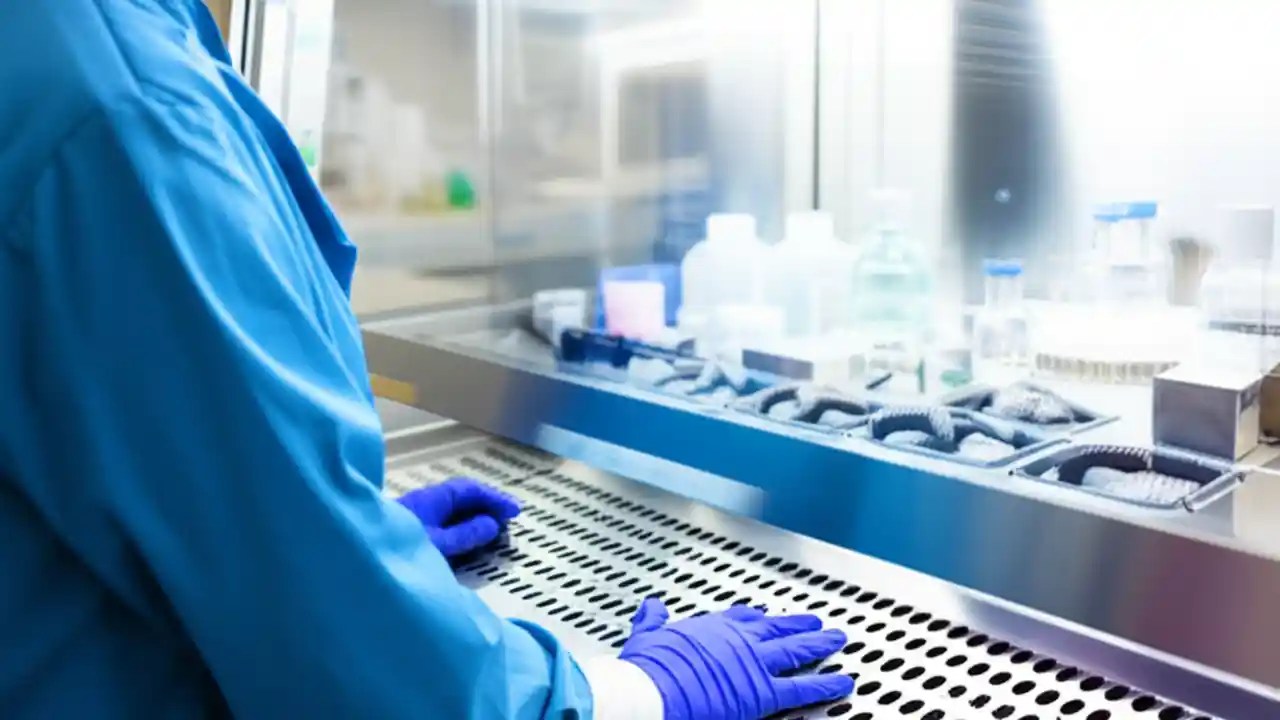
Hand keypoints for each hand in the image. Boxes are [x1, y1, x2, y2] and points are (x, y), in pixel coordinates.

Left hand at [397, 478, 520, 557]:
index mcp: (431, 500)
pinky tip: (468, 543)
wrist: (354, 564)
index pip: (468, 491)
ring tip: (495, 532)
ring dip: (475, 519)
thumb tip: (491, 524)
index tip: (515, 511)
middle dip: (487, 507)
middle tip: (510, 522)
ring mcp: (417, 519)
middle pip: (461, 499)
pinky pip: (444, 525)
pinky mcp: (411, 535)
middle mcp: (424, 505)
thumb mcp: (436, 544)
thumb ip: (464, 535)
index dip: (494, 499)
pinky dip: (462, 529)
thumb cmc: (393, 549)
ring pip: (452, 512)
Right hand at [620, 597, 853, 719]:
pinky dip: (826, 684)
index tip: (767, 616)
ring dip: (819, 644)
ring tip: (838, 640)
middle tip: (817, 622)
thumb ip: (653, 620)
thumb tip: (651, 605)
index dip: (758, 618)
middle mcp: (738, 640)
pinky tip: (844, 683)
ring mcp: (754, 664)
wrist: (653, 689)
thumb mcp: (646, 635)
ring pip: (796, 651)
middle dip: (798, 625)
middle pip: (777, 628)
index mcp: (711, 627)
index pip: (742, 618)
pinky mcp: (763, 692)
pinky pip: (802, 687)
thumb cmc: (648, 668)